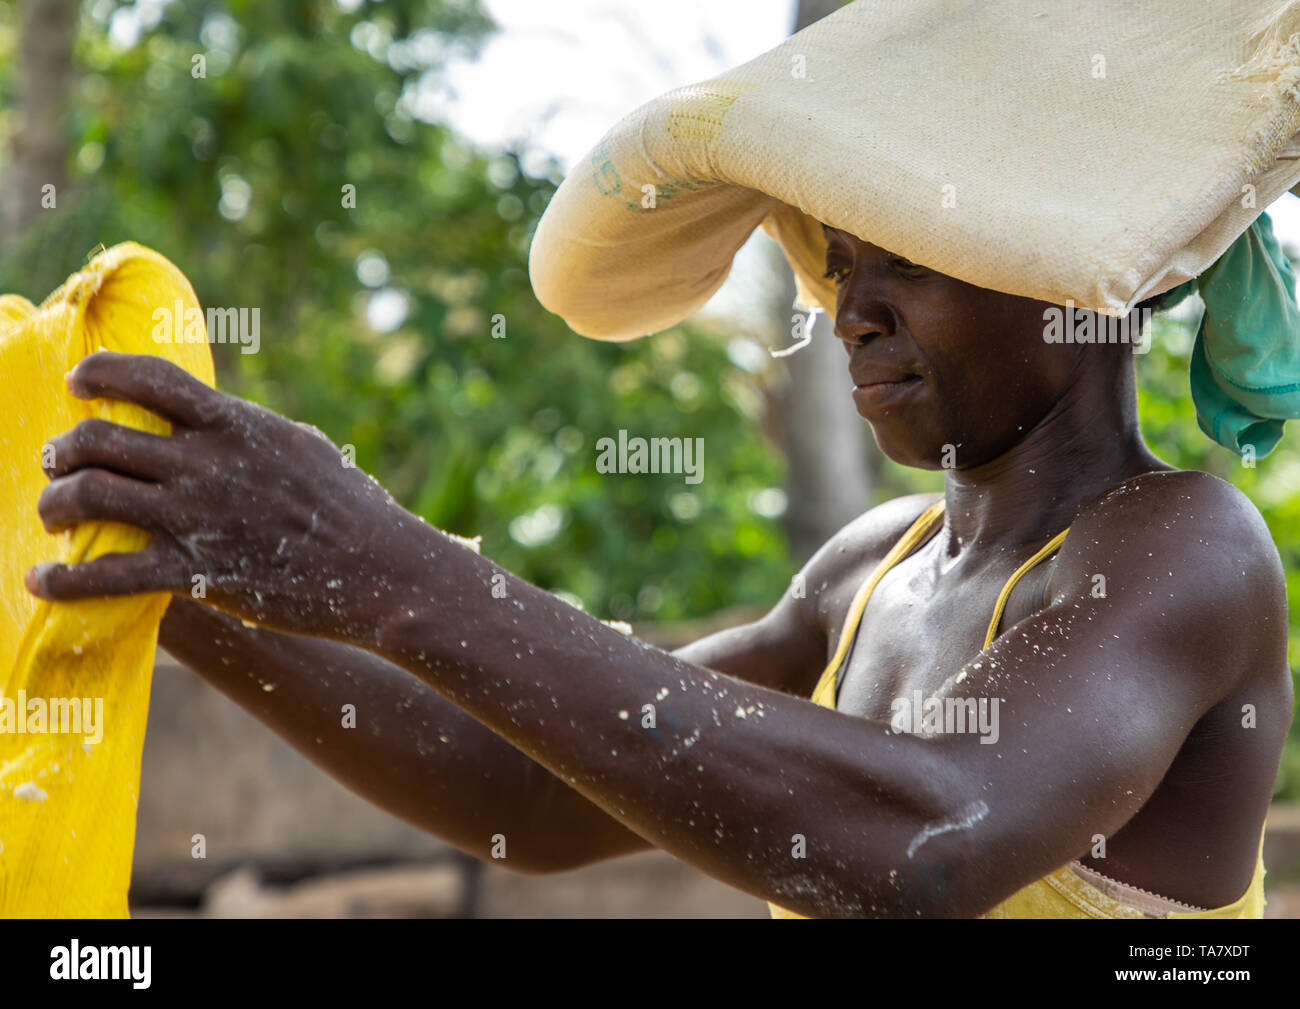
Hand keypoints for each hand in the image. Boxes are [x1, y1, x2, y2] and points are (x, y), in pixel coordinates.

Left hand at [27, 351, 420, 641]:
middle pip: (101, 438)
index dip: (100, 373)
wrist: (382, 571)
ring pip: (91, 495)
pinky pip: (108, 574)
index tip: (78, 384)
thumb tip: (216, 423)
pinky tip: (42, 584)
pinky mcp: (196, 573)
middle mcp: (208, 464)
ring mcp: (198, 517)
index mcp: (237, 425)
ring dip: (55, 503)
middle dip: (63, 450)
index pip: (149, 378)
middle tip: (57, 463)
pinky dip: (65, 579)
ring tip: (52, 514)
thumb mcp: (302, 450)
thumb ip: (249, 435)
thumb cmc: (354, 510)